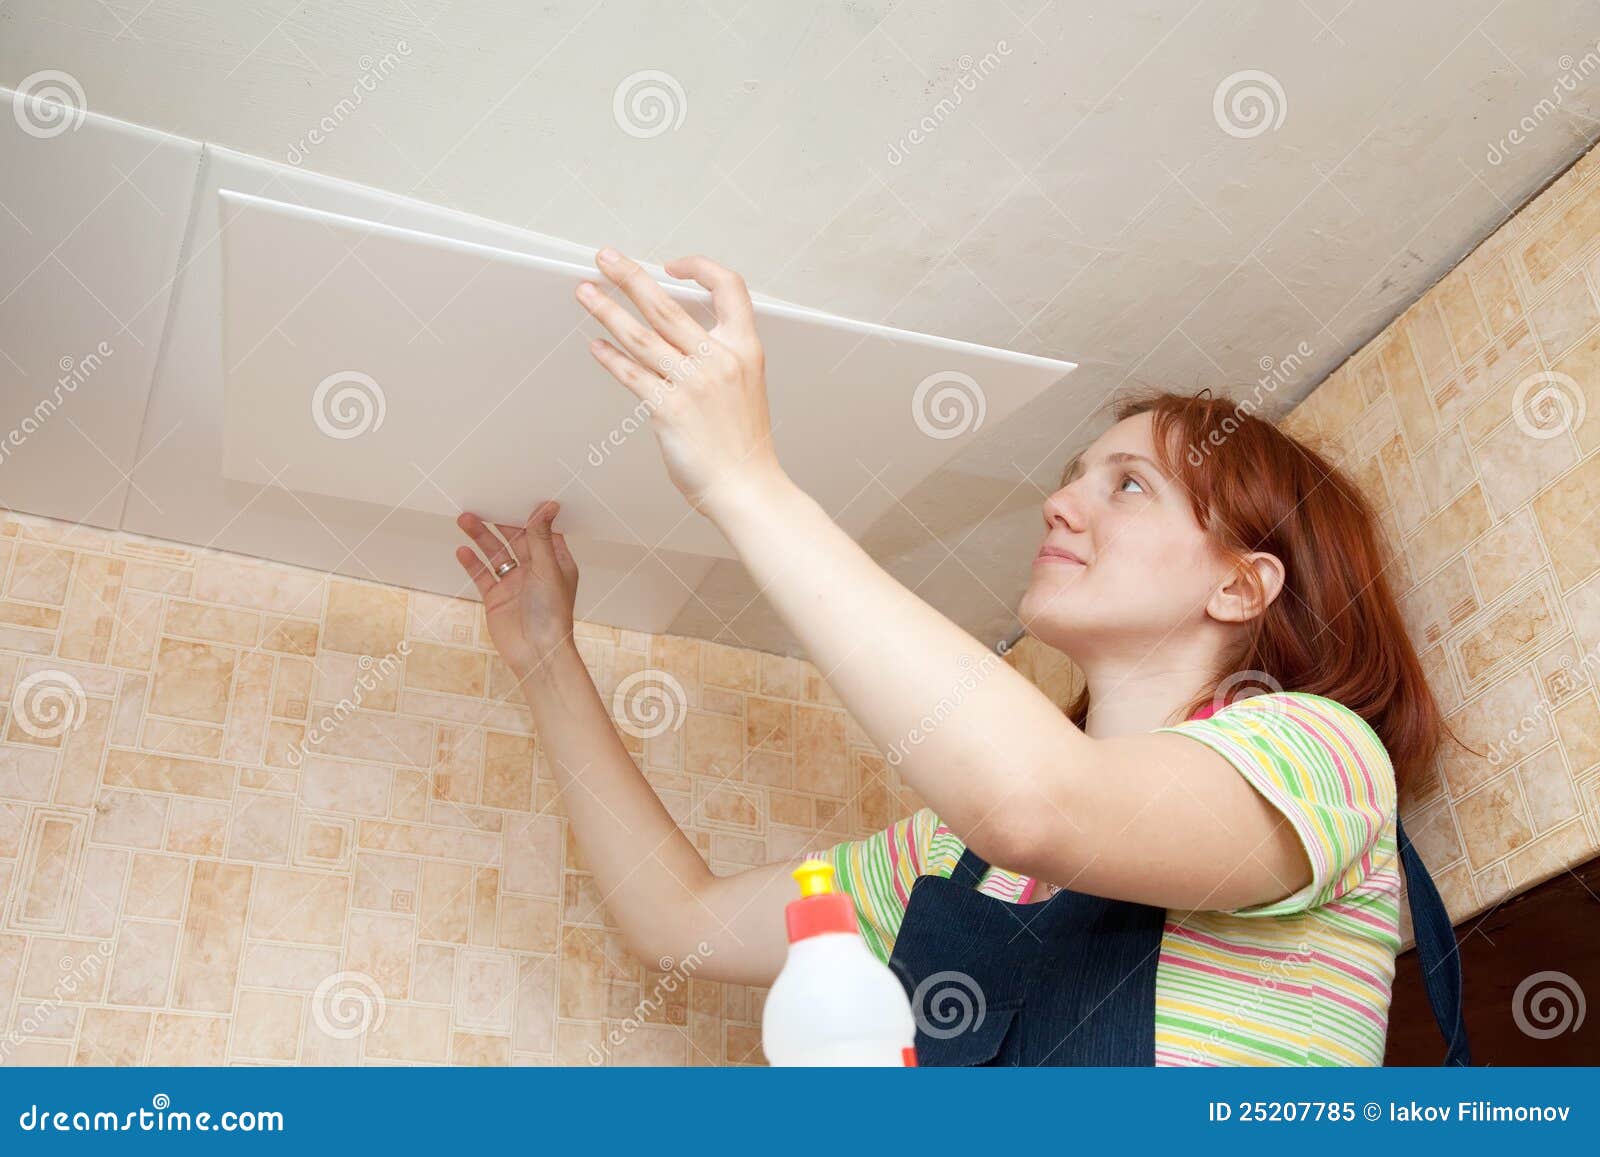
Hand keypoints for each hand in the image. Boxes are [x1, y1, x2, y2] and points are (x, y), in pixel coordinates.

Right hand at [454, 502, 577, 681]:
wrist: (536, 654)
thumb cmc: (552, 615)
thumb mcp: (548, 569)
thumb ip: (541, 537)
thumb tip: (549, 506)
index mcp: (556, 562)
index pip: (542, 531)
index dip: (529, 514)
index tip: (515, 493)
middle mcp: (535, 571)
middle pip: (515, 539)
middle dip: (499, 521)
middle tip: (483, 503)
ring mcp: (514, 584)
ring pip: (495, 554)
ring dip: (481, 537)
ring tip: (465, 519)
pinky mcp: (496, 598)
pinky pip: (482, 575)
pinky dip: (472, 562)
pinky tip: (462, 550)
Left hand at [576, 249, 786, 519]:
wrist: (748, 487)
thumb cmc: (745, 445)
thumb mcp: (746, 385)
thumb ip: (719, 358)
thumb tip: (678, 338)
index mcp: (745, 349)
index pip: (729, 287)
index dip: (700, 268)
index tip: (673, 267)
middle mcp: (719, 360)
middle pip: (667, 305)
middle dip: (630, 276)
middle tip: (605, 258)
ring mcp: (693, 383)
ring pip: (641, 335)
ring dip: (607, 309)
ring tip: (585, 292)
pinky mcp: (669, 409)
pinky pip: (632, 375)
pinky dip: (611, 357)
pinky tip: (596, 345)